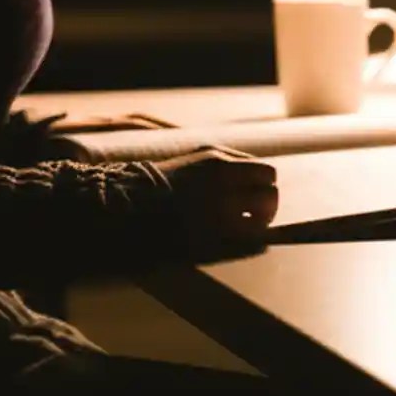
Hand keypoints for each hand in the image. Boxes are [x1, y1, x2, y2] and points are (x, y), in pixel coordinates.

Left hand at [153, 146, 278, 248]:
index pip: (269, 198)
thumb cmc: (163, 232)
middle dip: (266, 195)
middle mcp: (223, 172)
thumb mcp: (202, 245)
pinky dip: (239, 173)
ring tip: (237, 201)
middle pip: (269, 175)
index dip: (266, 216)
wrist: (126, 204)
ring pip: (255, 164)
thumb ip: (238, 241)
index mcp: (223, 198)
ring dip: (253, 183)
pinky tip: (221, 188)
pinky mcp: (206, 149)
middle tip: (251, 213)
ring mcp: (215, 157)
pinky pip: (237, 159)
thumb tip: (263, 238)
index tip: (255, 227)